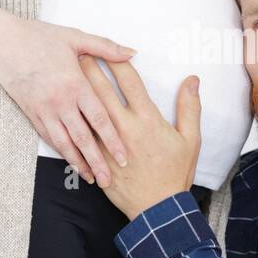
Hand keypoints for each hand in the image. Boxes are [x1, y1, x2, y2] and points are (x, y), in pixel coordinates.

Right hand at [0, 3, 137, 185]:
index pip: (99, 119)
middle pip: (83, 138)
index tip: (123, 158)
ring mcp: (43, 109)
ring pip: (64, 143)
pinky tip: (70, 161)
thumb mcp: (74, 37)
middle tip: (109, 181)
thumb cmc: (38, 36)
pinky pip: (48, 136)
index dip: (112, 141)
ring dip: (78, 162)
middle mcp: (60, 101)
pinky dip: (60, 151)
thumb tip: (132, 53)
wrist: (0, 40)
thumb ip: (106, 47)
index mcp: (75, 84)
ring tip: (90, 178)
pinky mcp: (30, 112)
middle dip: (97, 162)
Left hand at [76, 54, 202, 219]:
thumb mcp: (191, 139)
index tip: (110, 49)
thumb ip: (189, 107)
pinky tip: (66, 109)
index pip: (131, 83)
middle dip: (90, 69)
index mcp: (147, 120)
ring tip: (67, 75)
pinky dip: (74, 120)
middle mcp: (124, 128)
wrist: (158, 208)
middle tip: (79, 52)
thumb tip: (192, 80)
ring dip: (78, 91)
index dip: (118, 62)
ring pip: (87, 112)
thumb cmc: (176, 172)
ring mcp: (107, 145)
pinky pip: (82, 136)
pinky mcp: (98, 159)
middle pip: (102, 91)